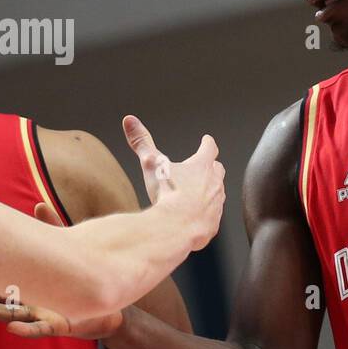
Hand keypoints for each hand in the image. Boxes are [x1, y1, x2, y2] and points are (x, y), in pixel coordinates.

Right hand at [0, 203, 122, 339]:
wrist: (110, 303)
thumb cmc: (83, 277)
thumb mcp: (68, 251)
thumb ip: (54, 229)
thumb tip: (40, 205)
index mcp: (29, 285)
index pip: (1, 278)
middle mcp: (31, 302)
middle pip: (0, 298)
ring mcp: (42, 316)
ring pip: (13, 315)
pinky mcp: (58, 326)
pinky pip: (39, 329)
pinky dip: (26, 329)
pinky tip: (13, 327)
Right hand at [124, 114, 224, 249]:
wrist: (178, 228)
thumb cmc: (166, 193)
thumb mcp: (151, 164)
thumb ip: (141, 142)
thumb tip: (129, 120)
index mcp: (202, 166)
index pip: (209, 148)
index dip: (207, 143)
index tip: (207, 140)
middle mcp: (215, 183)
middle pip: (217, 170)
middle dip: (212, 167)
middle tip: (206, 165)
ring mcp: (217, 204)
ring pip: (218, 193)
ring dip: (210, 190)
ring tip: (199, 193)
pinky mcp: (213, 224)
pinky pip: (212, 216)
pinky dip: (206, 213)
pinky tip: (197, 217)